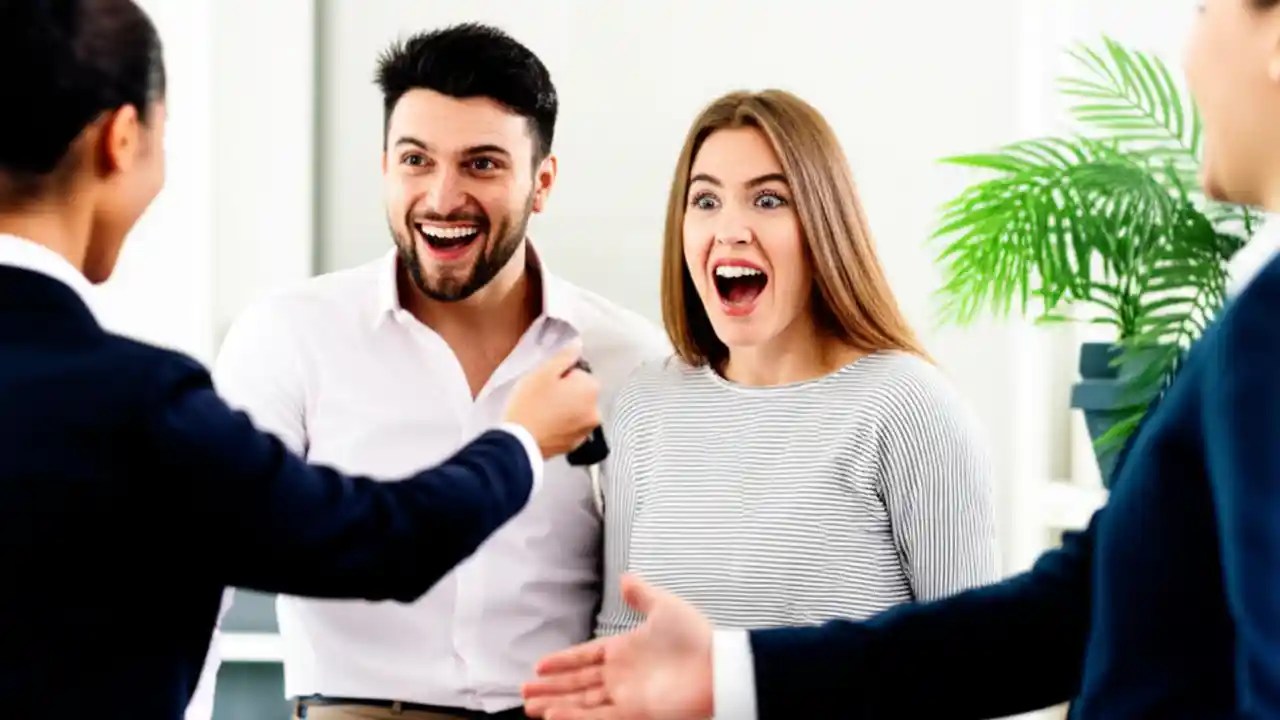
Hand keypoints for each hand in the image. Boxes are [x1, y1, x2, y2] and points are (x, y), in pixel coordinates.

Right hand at [504, 340, 600, 458]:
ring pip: (577, 410)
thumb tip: (577, 346)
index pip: (581, 372)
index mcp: (591, 388)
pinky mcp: (576, 444)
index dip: (562, 375)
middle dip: (566, 392)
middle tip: (543, 396)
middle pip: (582, 392)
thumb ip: (565, 356)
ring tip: (543, 412)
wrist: (519, 443)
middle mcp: (595, 410)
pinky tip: (545, 425)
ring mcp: (586, 430)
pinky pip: (571, 427)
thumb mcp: (544, 372)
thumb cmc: (529, 406)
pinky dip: (562, 425)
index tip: (548, 381)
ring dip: (565, 409)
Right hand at [522, 574, 714, 719]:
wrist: (719, 668)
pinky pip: (597, 717)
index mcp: (626, 651)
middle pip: (577, 684)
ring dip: (556, 705)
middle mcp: (622, 676)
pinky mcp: (633, 715)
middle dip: (551, 689)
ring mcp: (626, 697)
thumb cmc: (697, 639)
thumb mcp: (664, 608)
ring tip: (530, 708)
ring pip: (581, 703)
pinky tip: (553, 716)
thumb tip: (625, 577)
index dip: (562, 661)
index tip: (539, 665)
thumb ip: (641, 595)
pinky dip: (574, 718)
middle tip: (524, 693)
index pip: (586, 658)